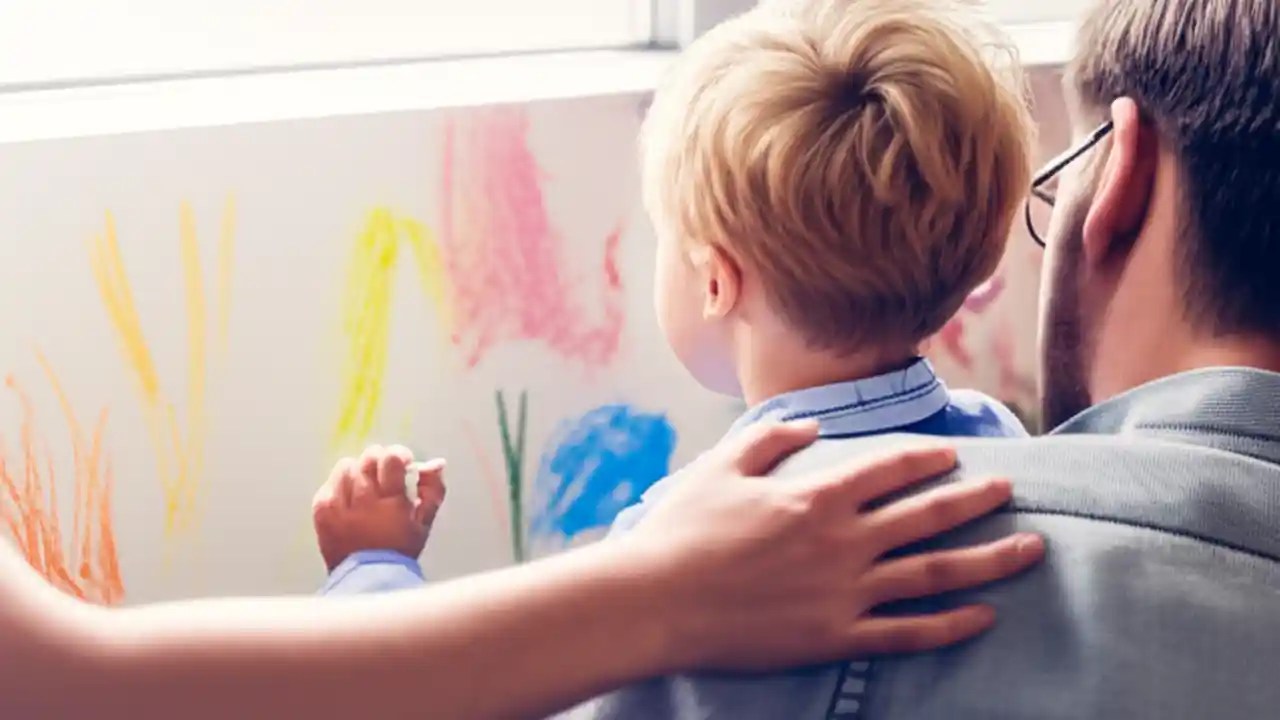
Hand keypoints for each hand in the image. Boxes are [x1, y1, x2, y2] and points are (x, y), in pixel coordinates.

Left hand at [312, 445, 446, 571]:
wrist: (366, 579)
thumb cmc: (400, 551)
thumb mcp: (424, 522)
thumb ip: (433, 489)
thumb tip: (435, 464)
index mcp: (391, 501)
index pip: (391, 458)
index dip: (399, 454)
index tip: (402, 462)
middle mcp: (363, 499)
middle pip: (368, 458)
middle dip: (379, 460)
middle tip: (384, 473)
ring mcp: (338, 504)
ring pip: (347, 466)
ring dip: (358, 471)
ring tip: (365, 487)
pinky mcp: (321, 510)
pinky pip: (329, 483)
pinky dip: (340, 485)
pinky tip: (349, 499)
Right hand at [628, 421, 1043, 671]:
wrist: (655, 601)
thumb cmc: (682, 530)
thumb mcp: (721, 467)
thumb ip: (770, 441)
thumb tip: (811, 429)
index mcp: (816, 497)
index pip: (890, 470)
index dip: (928, 459)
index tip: (953, 454)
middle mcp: (842, 541)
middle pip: (928, 516)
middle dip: (977, 500)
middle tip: (1010, 490)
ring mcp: (844, 592)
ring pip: (935, 574)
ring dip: (988, 559)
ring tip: (1030, 548)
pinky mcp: (836, 638)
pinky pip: (908, 634)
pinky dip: (951, 626)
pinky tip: (984, 617)